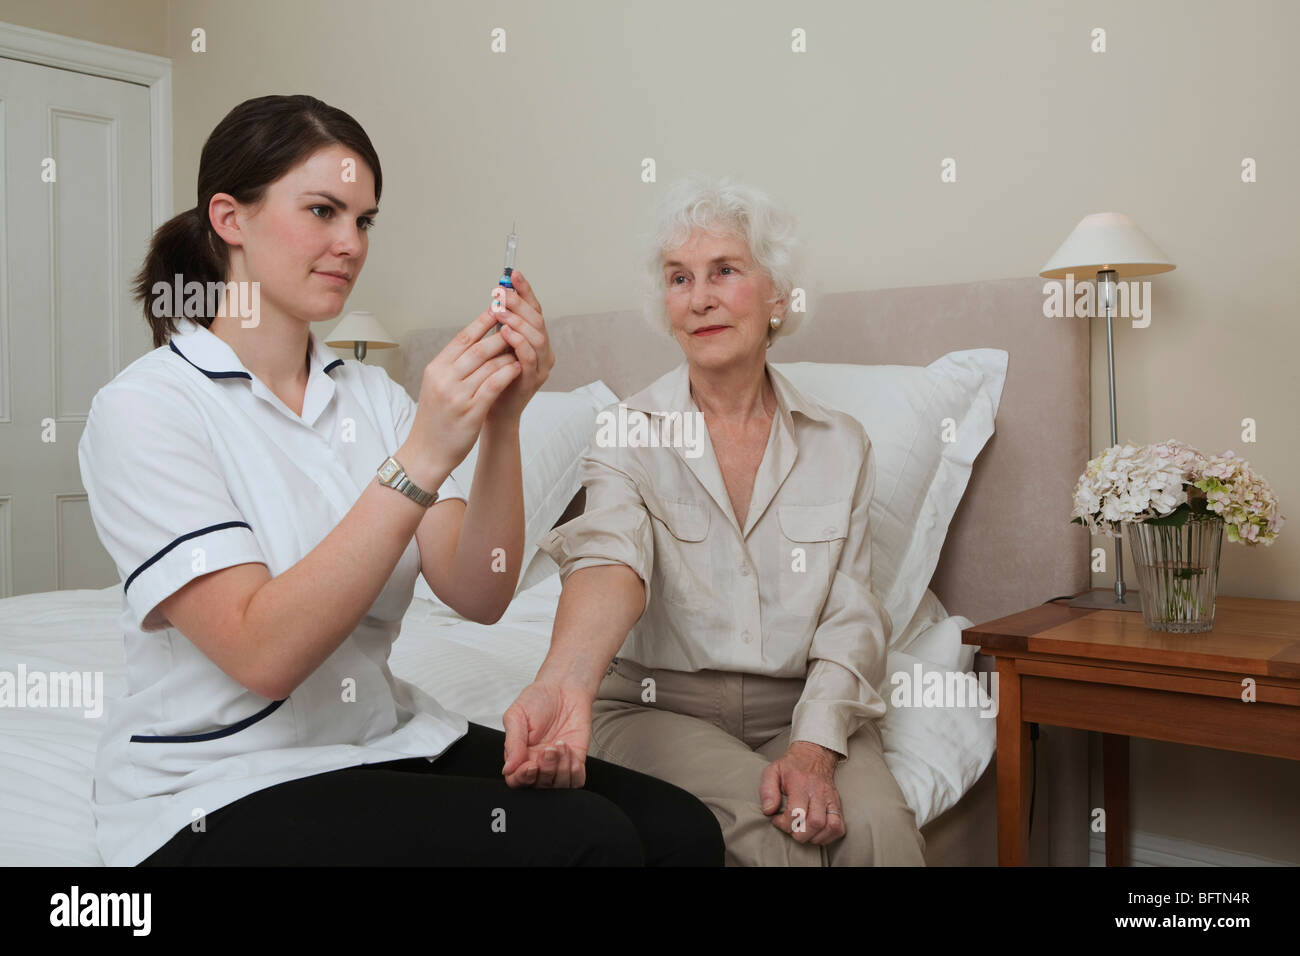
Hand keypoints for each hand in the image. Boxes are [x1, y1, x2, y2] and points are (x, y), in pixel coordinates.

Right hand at [404, 309, 521, 480]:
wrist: (426, 451)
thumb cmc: (435, 418)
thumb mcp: (438, 385)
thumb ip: (454, 364)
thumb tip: (477, 341)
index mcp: (437, 367)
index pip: (463, 337)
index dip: (484, 321)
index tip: (499, 307)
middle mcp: (445, 377)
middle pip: (479, 347)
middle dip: (501, 334)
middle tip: (518, 324)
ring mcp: (457, 394)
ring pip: (489, 364)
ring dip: (509, 353)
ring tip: (522, 347)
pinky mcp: (471, 411)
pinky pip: (494, 384)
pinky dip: (508, 372)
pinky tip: (519, 366)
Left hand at [487, 270, 552, 423]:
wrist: (492, 413)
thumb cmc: (492, 378)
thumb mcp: (497, 347)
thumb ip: (502, 326)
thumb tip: (496, 298)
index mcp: (536, 339)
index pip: (533, 309)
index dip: (525, 290)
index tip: (512, 274)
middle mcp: (544, 350)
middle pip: (536, 319)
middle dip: (518, 303)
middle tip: (501, 293)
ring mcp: (541, 366)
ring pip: (536, 336)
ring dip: (518, 320)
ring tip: (500, 310)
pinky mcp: (533, 380)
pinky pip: (530, 358)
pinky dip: (519, 343)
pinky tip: (505, 332)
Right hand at [501, 681, 591, 787]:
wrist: (564, 687)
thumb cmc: (538, 699)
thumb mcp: (517, 715)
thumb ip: (512, 743)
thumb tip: (508, 769)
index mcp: (520, 756)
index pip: (516, 781)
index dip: (522, 778)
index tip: (530, 766)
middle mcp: (538, 763)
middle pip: (538, 787)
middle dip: (544, 770)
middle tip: (547, 749)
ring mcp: (558, 764)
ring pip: (558, 786)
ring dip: (560, 769)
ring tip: (559, 745)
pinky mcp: (576, 760)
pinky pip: (577, 780)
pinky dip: (574, 772)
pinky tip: (570, 751)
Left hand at [759, 741, 845, 845]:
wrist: (814, 755)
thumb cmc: (791, 767)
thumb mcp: (772, 771)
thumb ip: (767, 790)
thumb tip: (769, 810)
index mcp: (801, 783)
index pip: (796, 813)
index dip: (784, 823)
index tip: (777, 819)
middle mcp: (818, 792)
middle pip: (815, 823)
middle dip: (799, 834)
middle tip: (790, 828)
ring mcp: (830, 799)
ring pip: (830, 826)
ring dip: (814, 837)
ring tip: (802, 831)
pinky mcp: (837, 805)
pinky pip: (839, 827)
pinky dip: (828, 837)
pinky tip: (815, 833)